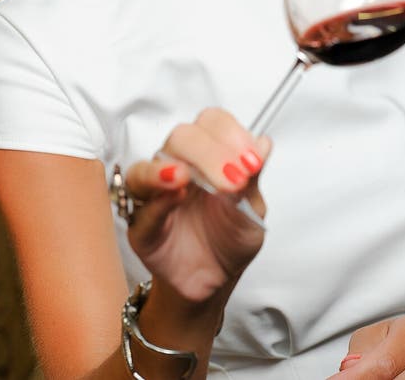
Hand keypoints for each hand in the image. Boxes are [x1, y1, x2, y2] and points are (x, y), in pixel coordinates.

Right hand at [123, 107, 271, 301]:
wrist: (216, 282)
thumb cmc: (231, 239)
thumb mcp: (252, 209)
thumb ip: (253, 177)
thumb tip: (263, 142)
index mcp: (207, 154)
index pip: (211, 123)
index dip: (231, 134)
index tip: (252, 159)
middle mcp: (178, 165)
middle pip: (181, 137)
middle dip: (209, 152)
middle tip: (233, 180)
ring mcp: (155, 193)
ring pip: (146, 166)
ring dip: (166, 168)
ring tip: (185, 176)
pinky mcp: (141, 225)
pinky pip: (141, 208)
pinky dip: (157, 200)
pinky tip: (175, 196)